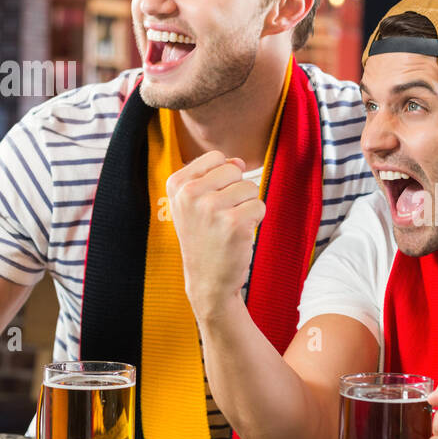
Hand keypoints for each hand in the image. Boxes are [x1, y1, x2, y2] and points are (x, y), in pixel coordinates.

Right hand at [166, 151, 264, 317]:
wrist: (208, 280)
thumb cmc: (204, 238)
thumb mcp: (195, 204)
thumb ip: (213, 176)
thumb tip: (239, 161)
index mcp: (177, 184)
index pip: (216, 158)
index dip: (223, 178)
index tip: (210, 201)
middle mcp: (190, 194)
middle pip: (235, 170)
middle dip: (237, 191)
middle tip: (222, 217)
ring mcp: (211, 208)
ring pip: (250, 187)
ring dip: (247, 207)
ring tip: (229, 227)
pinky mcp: (234, 223)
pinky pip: (260, 205)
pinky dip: (256, 220)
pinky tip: (239, 236)